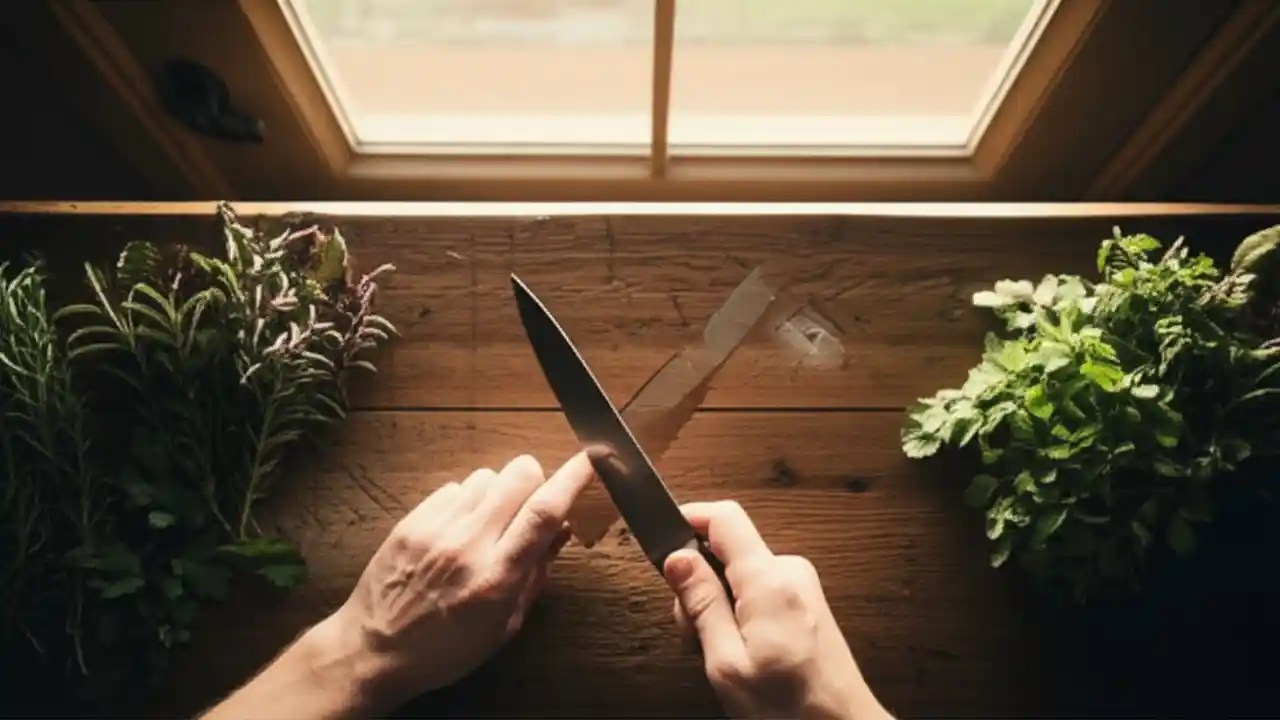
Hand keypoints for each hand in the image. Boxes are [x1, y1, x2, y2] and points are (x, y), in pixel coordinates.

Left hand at [201, 452, 594, 719]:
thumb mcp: (504, 625)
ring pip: (486, 475)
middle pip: (517, 476)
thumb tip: (562, 530)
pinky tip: (458, 530)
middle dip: (535, 481)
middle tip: (528, 507)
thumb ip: (536, 574)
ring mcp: (435, 528)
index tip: (589, 460)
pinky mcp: (411, 520)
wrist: (373, 650)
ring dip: (497, 493)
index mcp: (496, 578)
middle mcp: (466, 546)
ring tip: (487, 526)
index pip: (543, 513)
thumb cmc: (444, 649)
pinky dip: (466, 501)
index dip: (572, 479)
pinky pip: (454, 486)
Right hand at [663, 501, 891, 719]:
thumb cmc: (790, 709)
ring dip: (718, 605)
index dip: (689, 519)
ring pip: (739, 573)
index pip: (725, 518)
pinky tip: (742, 651)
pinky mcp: (805, 600)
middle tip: (695, 637)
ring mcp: (801, 585)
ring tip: (722, 654)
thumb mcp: (727, 662)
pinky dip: (739, 612)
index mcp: (769, 580)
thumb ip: (702, 604)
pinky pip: (758, 588)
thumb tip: (677, 558)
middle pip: (726, 550)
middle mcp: (789, 571)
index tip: (664, 544)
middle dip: (699, 585)